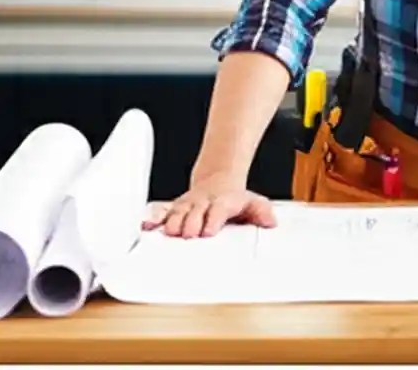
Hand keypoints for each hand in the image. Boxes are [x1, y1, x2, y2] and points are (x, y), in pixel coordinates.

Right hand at [143, 172, 276, 237]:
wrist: (219, 181)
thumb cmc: (235, 199)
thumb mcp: (254, 203)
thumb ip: (262, 212)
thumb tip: (271, 222)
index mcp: (222, 202)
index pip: (218, 210)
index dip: (212, 220)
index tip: (207, 232)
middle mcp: (203, 203)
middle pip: (195, 212)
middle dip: (190, 223)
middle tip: (187, 235)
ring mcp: (188, 205)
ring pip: (177, 211)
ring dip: (172, 222)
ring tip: (168, 232)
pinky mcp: (174, 208)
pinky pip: (162, 211)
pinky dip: (153, 218)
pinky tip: (146, 226)